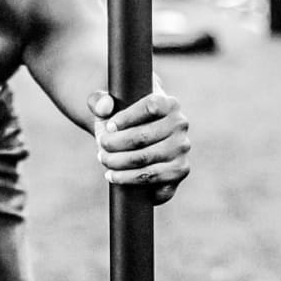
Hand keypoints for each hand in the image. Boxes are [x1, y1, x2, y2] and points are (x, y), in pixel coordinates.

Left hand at [88, 88, 190, 205]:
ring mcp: (182, 149)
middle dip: (115, 144)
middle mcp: (180, 124)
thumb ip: (98, 101)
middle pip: (142, 136)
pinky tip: (114, 176)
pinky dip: (129, 179)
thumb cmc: (121, 124)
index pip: (150, 107)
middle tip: (101, 147)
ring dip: (118, 162)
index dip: (126, 118)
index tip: (109, 126)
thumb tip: (104, 106)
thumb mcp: (108, 110)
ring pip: (144, 158)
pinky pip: (152, 178)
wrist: (134, 147)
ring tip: (104, 160)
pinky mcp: (179, 171)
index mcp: (169, 103)